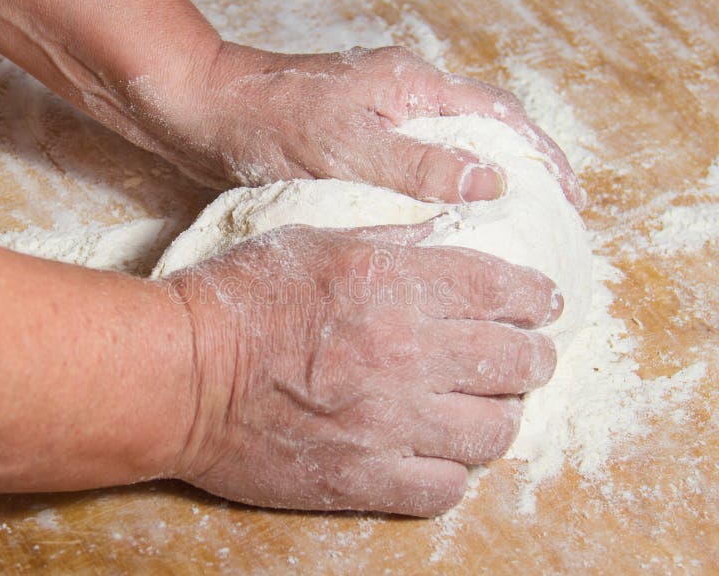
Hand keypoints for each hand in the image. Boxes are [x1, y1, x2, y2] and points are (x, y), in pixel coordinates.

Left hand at [151, 43, 585, 208]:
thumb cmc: (269, 122)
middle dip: (524, 168)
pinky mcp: (359, 134)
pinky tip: (447, 219)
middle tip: (551, 218)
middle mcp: (404, 93)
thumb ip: (415, 164)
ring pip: (452, 145)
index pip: (499, 117)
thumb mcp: (344, 146)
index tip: (572, 197)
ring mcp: (382, 113)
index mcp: (411, 85)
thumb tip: (492, 179)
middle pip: (484, 128)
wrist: (207, 112)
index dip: (542, 156)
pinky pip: (418, 160)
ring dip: (487, 179)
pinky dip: (445, 187)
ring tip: (512, 226)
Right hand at [165, 221, 560, 516]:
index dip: (536, 296)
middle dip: (534, 356)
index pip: (504, 289)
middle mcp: (406, 354)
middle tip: (526, 356)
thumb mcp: (313, 242)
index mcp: (395, 286)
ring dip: (501, 415)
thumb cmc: (239, 298)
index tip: (542, 302)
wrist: (181, 376)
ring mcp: (389, 424)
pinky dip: (453, 470)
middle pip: (517, 363)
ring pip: (495, 432)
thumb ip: (387, 240)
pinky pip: (444, 488)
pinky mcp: (363, 479)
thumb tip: (444, 235)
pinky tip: (440, 453)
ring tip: (488, 407)